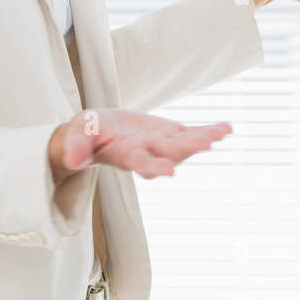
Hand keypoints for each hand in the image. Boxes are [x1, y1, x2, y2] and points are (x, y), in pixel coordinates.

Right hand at [50, 108, 231, 180]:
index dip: (154, 167)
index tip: (169, 171)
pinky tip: (227, 128)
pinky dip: (207, 131)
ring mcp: (160, 144)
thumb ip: (74, 148)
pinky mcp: (168, 134)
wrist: (95, 134)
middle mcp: (147, 153)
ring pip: (184, 143)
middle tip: (206, 143)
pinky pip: (190, 133)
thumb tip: (72, 160)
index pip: (140, 163)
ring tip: (222, 132)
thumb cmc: (82, 136)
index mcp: (124, 155)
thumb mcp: (74, 138)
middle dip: (187, 148)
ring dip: (204, 138)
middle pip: (168, 153)